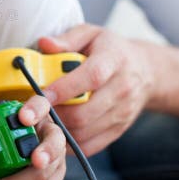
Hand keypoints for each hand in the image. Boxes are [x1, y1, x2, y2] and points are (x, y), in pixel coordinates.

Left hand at [0, 95, 65, 179]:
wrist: (18, 140)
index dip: (34, 111)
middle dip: (46, 152)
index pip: (41, 104)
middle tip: (35, 161)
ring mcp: (54, 152)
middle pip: (55, 140)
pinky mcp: (54, 171)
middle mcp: (48, 130)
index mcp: (34, 112)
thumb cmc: (5, 127)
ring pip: (50, 168)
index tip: (23, 118)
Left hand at [39, 24, 154, 155]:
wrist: (147, 71)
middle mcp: (121, 89)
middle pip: (85, 112)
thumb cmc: (110, 50)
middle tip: (31, 112)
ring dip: (58, 130)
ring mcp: (122, 113)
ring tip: (40, 121)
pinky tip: (54, 132)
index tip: (40, 95)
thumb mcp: (91, 34)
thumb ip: (67, 39)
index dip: (64, 88)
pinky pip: (91, 145)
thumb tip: (43, 44)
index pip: (91, 77)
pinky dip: (69, 143)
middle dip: (54, 115)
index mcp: (114, 60)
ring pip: (85, 131)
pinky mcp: (119, 129)